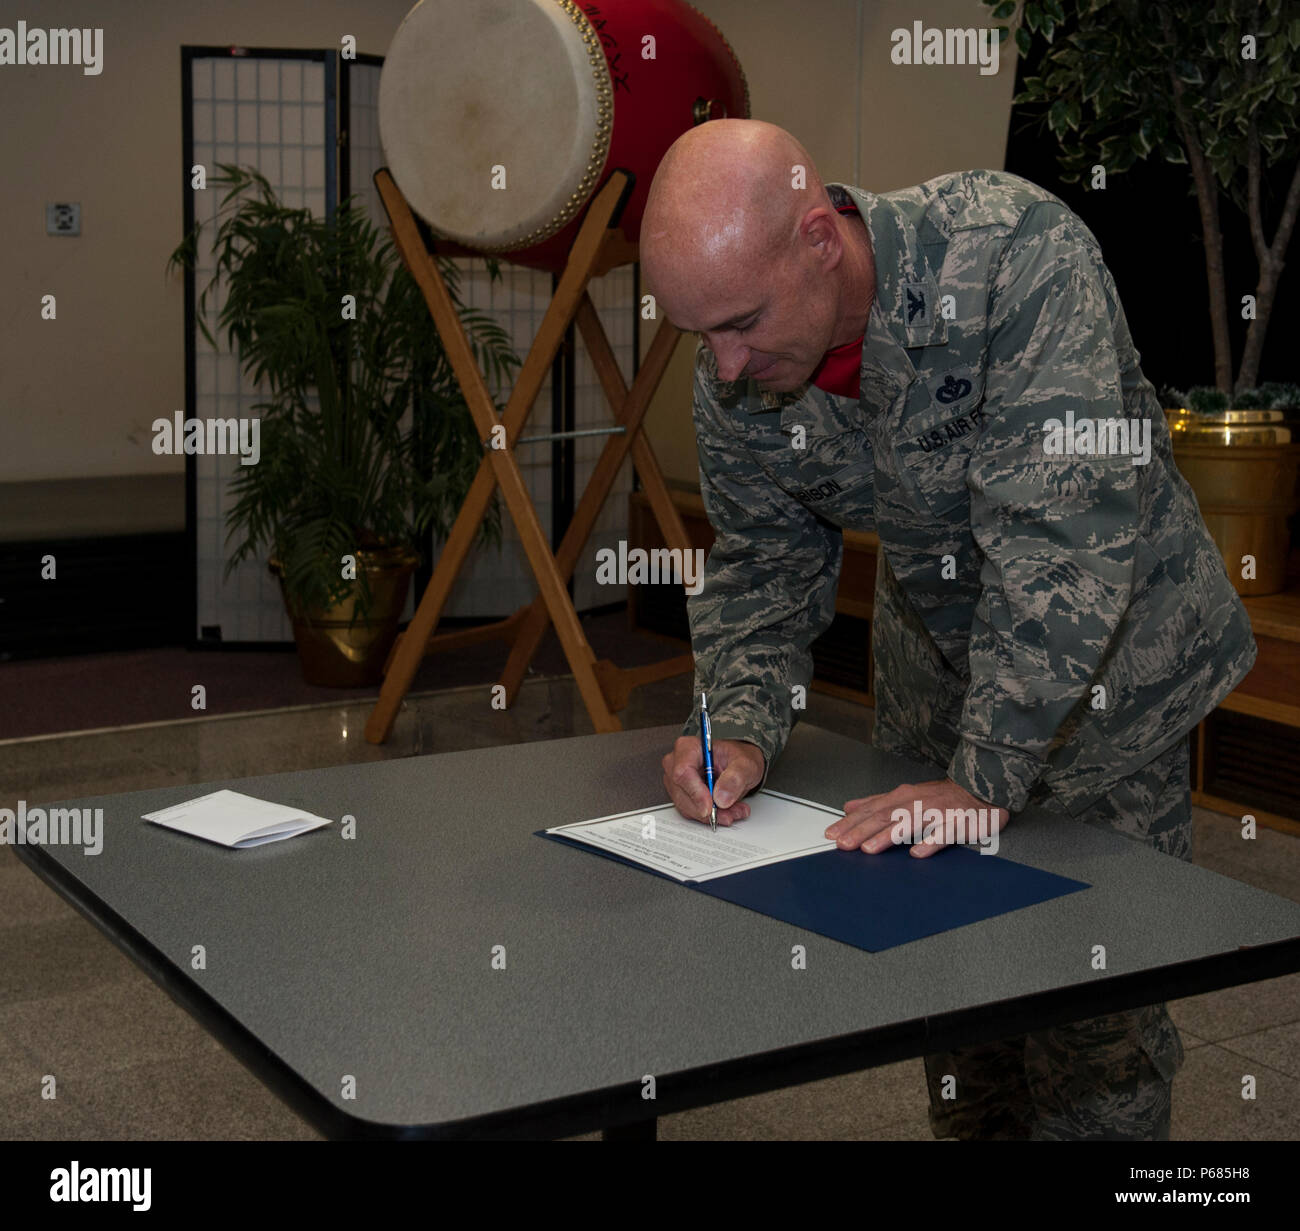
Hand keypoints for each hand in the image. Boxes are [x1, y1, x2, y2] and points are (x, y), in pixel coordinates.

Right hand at [662, 736, 764, 825]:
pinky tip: (725, 811)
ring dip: (711, 814)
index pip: (682, 772)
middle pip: (682, 792)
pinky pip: (690, 812)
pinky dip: (709, 816)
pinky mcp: (681, 794)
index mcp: (689, 747)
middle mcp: (678, 762)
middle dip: (707, 808)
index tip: (710, 806)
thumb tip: (721, 797)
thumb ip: (735, 778)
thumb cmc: (738, 759)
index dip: (695, 792)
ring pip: (686, 806)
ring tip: (733, 810)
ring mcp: (676, 780)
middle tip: (729, 811)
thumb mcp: (745, 764)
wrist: (740, 766)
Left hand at [823, 778, 1007, 858]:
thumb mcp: (905, 796)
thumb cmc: (940, 797)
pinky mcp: (957, 823)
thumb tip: (848, 806)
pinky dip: (929, 843)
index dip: (850, 823)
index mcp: (901, 798)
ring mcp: (936, 812)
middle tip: (843, 844)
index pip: (870, 811)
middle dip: (861, 831)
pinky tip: (917, 854)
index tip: (831, 835)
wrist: (979, 790)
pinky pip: (943, 834)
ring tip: (870, 849)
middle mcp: (916, 802)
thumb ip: (876, 803)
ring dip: (888, 836)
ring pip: (909, 823)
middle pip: (884, 817)